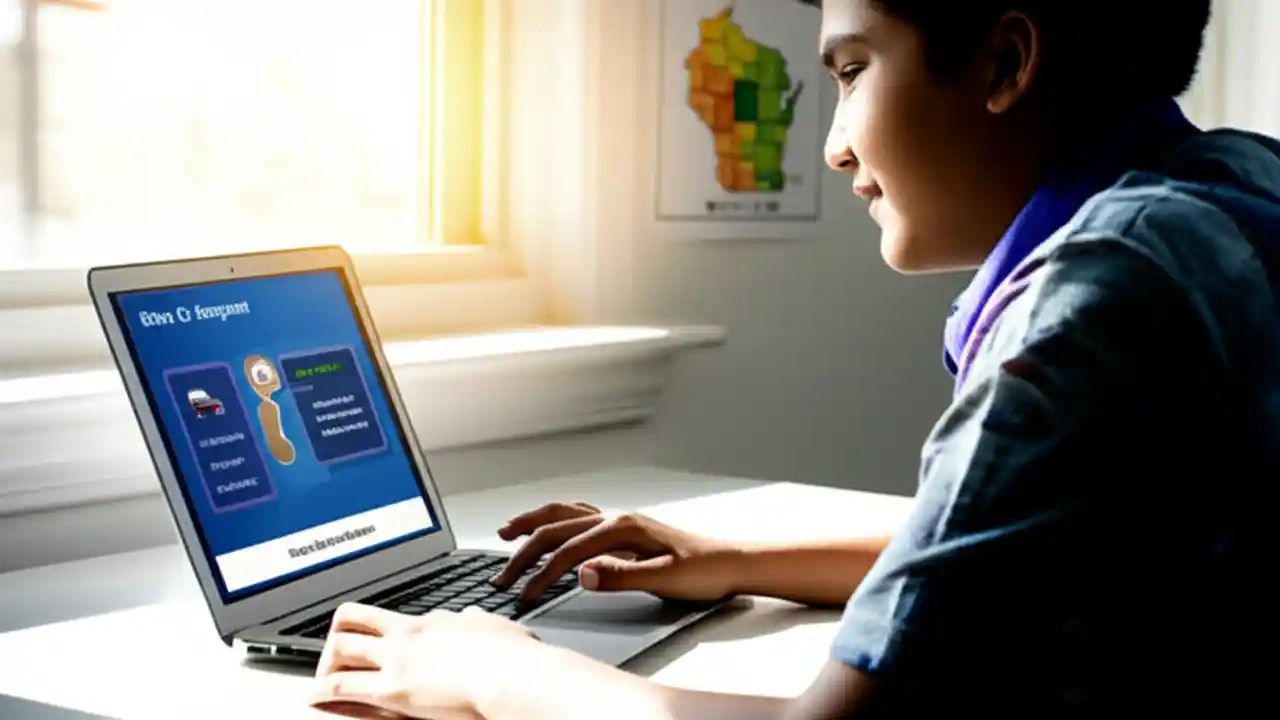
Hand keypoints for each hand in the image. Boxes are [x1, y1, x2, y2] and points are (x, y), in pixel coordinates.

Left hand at [310, 603, 537, 719]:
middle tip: (337, 658)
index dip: (370, 629)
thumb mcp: (492, 627)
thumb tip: (471, 616)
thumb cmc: (511, 657)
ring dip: (326, 664)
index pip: (388, 617)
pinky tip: (316, 698)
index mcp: (432, 622)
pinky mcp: (391, 689)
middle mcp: (407, 635)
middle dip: (337, 637)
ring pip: (339, 648)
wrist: (511, 674)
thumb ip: (475, 622)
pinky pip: (340, 687)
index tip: (366, 640)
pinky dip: (322, 693)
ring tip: (323, 680)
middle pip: (351, 619)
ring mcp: (397, 659)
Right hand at [490, 501, 741, 604]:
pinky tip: (549, 526)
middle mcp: (616, 517)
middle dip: (524, 553)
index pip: (569, 551)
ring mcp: (619, 519)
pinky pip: (579, 515)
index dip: (542, 575)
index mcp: (622, 528)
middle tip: (501, 578)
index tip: (524, 596)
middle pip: (557, 529)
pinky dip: (555, 519)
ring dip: (532, 523)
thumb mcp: (663, 579)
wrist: (731, 562)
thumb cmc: (703, 572)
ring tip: (506, 532)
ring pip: (564, 514)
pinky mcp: (624, 528)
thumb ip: (620, 576)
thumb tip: (581, 574)